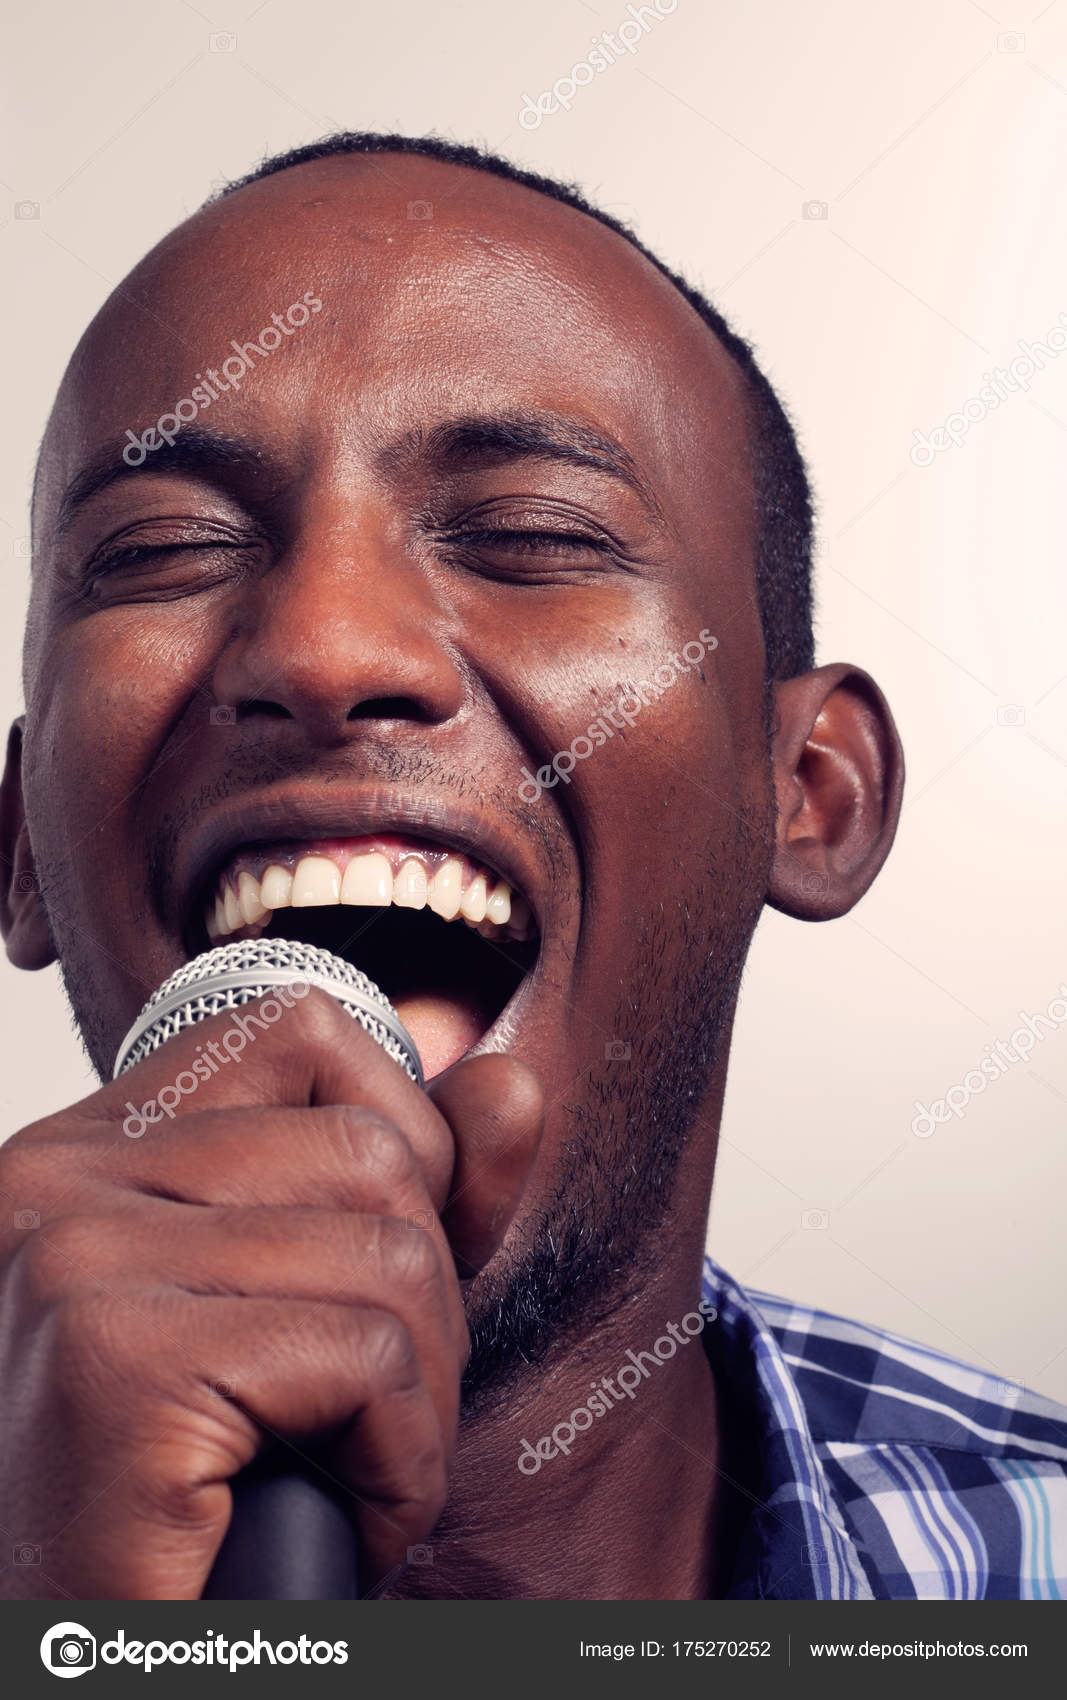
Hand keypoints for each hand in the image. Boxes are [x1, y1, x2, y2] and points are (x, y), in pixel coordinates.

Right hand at [0, 990, 541, 1598]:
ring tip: (349, 1470)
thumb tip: (512, 1082)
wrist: (90, 1662)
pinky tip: (341, 1520)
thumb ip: (409, 1185)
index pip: (298, 1030)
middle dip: (421, 1298)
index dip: (394, 1137)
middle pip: (370, 1152)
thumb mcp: (309, 1305)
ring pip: (389, 1253)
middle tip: (357, 1415)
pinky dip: (400, 1460)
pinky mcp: (116, 1361)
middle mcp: (57, 1179)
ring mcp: (74, 1260)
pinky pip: (367, 1355)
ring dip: (419, 1394)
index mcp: (88, 1148)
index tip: (376, 1271)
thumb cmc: (190, 1498)